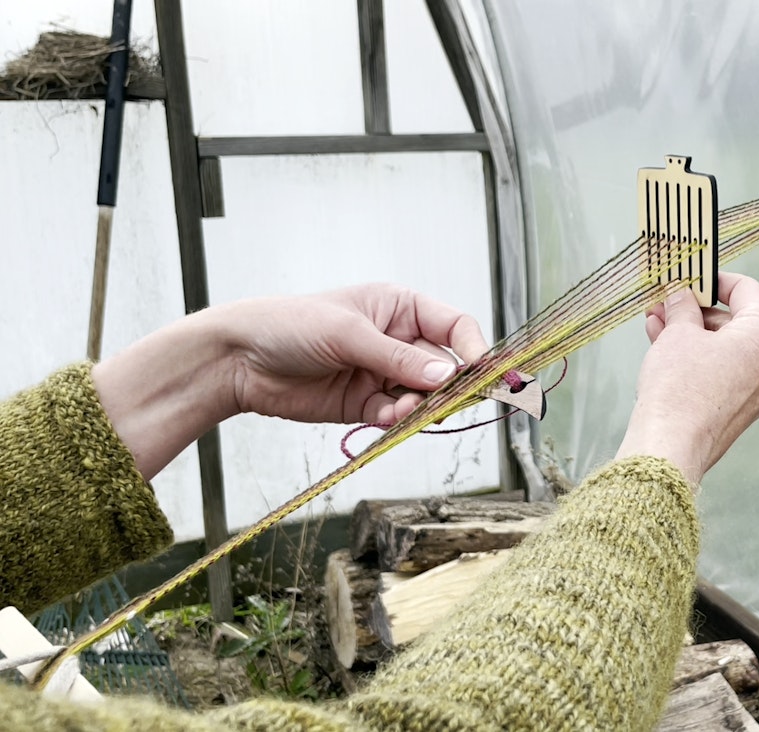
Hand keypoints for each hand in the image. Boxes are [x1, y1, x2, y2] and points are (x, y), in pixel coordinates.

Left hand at [224, 284, 488, 424]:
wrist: (238, 361)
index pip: (454, 327)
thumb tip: (447, 378)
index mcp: (399, 308)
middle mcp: (397, 340)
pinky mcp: (365, 403)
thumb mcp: (348, 334)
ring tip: (402, 410)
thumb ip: (399, 358)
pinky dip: (397, 420)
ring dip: (420, 407)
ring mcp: (382, 373)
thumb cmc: (289, 326)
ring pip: (423, 396)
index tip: (482, 372)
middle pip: (443, 367)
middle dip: (446, 386)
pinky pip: (397, 415)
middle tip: (446, 402)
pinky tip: (384, 418)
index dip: (473, 348)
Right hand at [615, 272, 758, 484]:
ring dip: (691, 333)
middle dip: (696, 310)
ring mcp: (757, 392)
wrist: (670, 448)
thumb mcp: (678, 334)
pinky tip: (663, 348)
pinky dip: (697, 359)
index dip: (715, 278)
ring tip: (655, 323)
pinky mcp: (739, 411)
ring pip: (724, 349)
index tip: (691, 276)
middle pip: (735, 322)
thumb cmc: (679, 389)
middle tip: (665, 302)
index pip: (746, 290)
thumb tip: (681, 294)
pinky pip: (721, 373)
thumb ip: (683, 307)